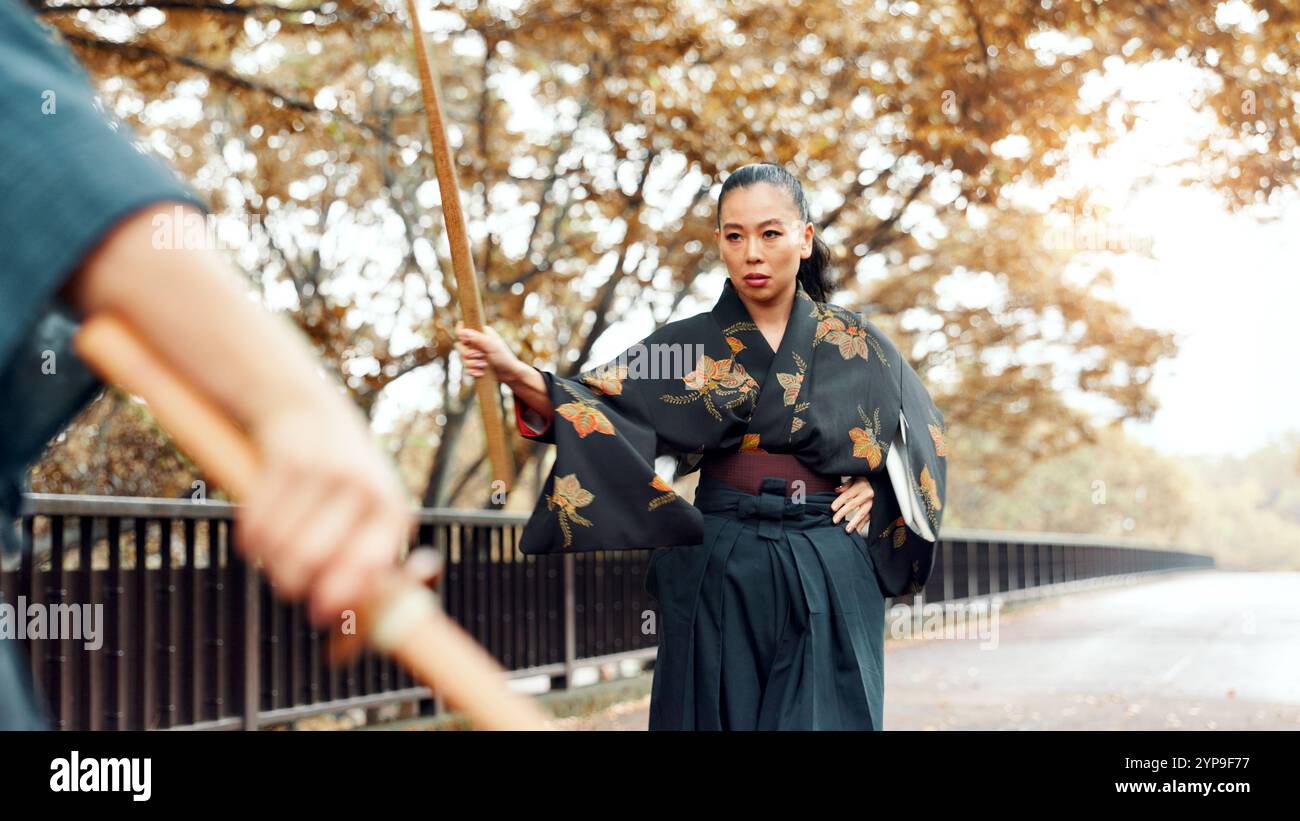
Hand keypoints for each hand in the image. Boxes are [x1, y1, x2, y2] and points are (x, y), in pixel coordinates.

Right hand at [237, 404, 414, 627]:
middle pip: (313, 560)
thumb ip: (367, 567)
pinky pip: (255, 522)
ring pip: (279, 545)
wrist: (311, 412)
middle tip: (287, 584)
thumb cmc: (346, 482)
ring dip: (267, 560)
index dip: (341, 595)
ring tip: (273, 552)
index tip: (319, 614)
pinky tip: (256, 533)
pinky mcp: (287, 460)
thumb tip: (351, 627)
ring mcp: (326, 472)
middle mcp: (366, 489)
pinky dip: (249, 538)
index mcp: (394, 511)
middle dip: (292, 582)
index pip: (368, 565)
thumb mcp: (372, 514)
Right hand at [455, 320, 521, 381]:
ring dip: (471, 364)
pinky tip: (481, 373)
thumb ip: (478, 338)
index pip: (463, 328)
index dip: (460, 334)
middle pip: (459, 346)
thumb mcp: (492, 346)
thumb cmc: (504, 357)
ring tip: (483, 366)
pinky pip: (465, 368)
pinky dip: (472, 371)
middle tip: (480, 356)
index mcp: (480, 332)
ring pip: (462, 358)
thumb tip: (463, 331)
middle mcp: (476, 342)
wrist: (510, 373)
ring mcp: (474, 353)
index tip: (466, 342)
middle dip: (468, 354)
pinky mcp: (474, 364)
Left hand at [831, 476, 873, 534]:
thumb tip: (837, 490)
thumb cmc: (867, 480)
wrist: (883, 483)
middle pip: (853, 504)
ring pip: (862, 513)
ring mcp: (873, 502)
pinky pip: (869, 518)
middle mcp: (867, 494)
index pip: (847, 495)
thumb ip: (847, 485)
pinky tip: (857, 531)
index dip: (840, 501)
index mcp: (861, 485)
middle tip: (835, 520)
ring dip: (854, 523)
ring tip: (847, 530)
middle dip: (843, 513)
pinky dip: (863, 525)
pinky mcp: (876, 509)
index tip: (832, 508)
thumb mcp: (857, 478)